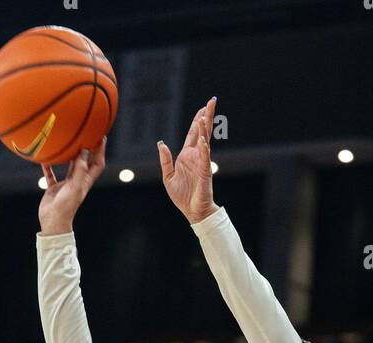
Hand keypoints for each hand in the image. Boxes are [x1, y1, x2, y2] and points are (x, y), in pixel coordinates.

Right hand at [38, 140, 106, 234]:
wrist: (53, 222)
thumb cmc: (66, 206)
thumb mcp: (74, 186)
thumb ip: (79, 168)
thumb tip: (84, 149)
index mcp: (85, 181)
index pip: (97, 163)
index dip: (100, 150)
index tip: (101, 136)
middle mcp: (77, 181)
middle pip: (85, 162)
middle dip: (87, 148)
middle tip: (85, 133)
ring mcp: (66, 185)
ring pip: (69, 166)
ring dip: (69, 154)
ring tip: (66, 140)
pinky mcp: (54, 188)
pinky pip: (51, 174)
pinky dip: (48, 166)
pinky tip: (44, 157)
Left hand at [158, 98, 219, 224]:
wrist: (192, 211)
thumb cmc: (182, 196)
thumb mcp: (168, 177)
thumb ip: (165, 160)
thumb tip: (161, 144)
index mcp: (187, 155)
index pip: (194, 133)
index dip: (198, 120)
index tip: (203, 107)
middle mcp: (196, 156)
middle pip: (202, 132)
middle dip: (207, 116)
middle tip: (212, 101)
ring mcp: (201, 163)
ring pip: (205, 141)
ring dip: (205, 129)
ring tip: (205, 115)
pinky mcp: (205, 172)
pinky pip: (205, 158)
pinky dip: (204, 148)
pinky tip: (203, 139)